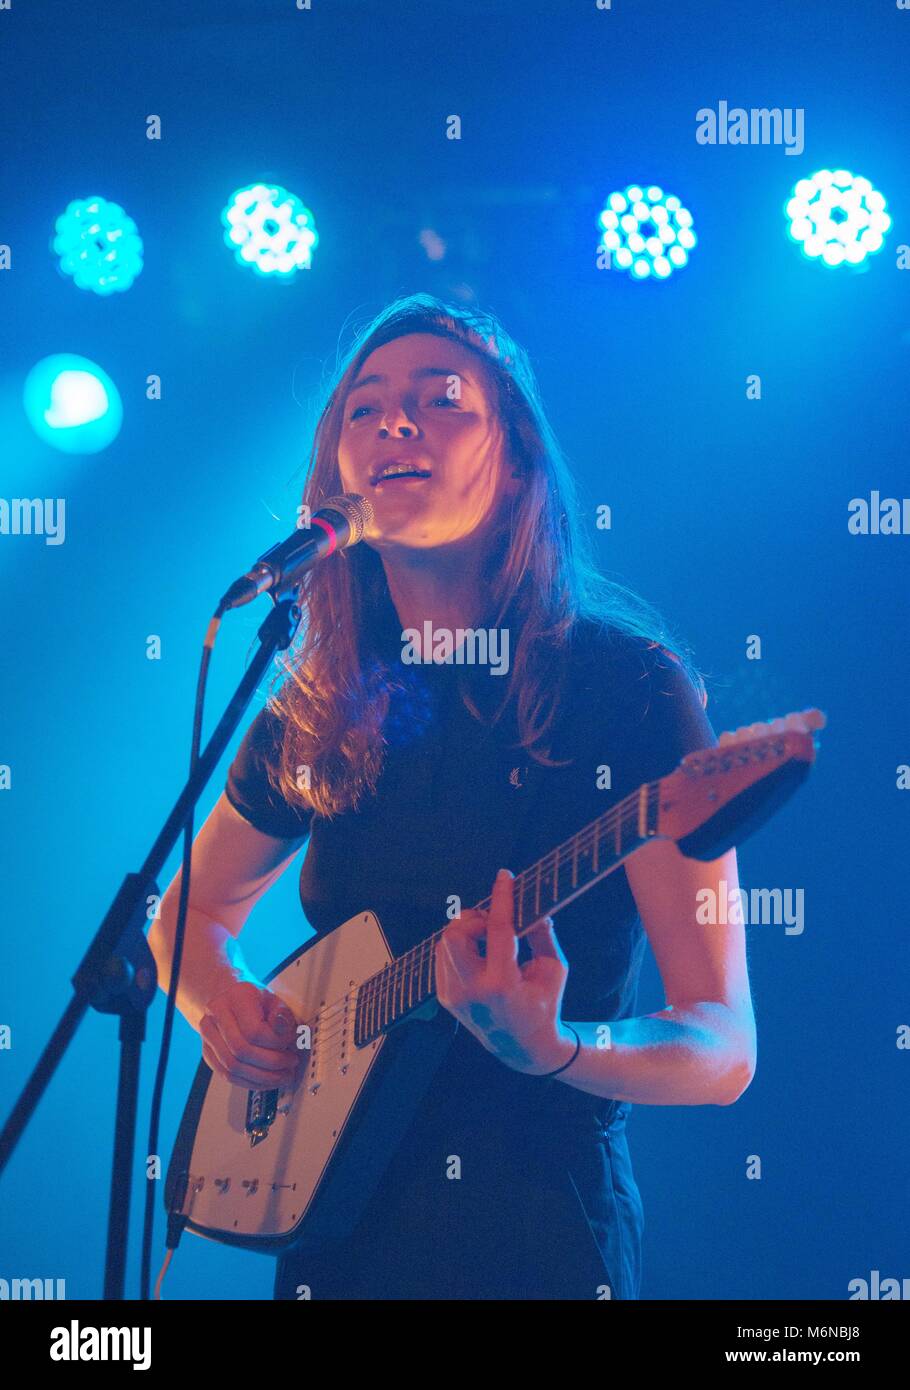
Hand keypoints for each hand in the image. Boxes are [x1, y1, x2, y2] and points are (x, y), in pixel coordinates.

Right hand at [199, 981, 301, 1089]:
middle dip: (271, 1063)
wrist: (232, 1001)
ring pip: (232, 1067)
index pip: (253, 1030)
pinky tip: (266, 1081)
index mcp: (235, 997)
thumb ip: (282, 1014)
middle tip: (290, 1063)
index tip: (292, 1043)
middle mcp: (216, 1014)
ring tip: (282, 1076)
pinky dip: (249, 1083)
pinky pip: (227, 1075)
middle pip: (241, 1050)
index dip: (276, 1043)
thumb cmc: (256, 1001)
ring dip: (262, 1077)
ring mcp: (208, 1034)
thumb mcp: (275, 1000)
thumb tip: (284, 1028)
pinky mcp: (207, 1052)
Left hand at [435, 868, 576, 1074]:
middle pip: (455, 934)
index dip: (502, 898)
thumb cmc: (544, 1005)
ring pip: (445, 943)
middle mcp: (471, 991)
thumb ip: (543, 936)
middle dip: (474, 919)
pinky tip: (480, 954)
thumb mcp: (554, 970)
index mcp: (502, 984)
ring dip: (467, 932)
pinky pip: (444, 957)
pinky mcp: (445, 997)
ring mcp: (453, 996)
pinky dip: (461, 947)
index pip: (497, 930)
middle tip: (493, 922)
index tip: (504, 877)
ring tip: (488, 939)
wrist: (521, 1047)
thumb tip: (535, 907)